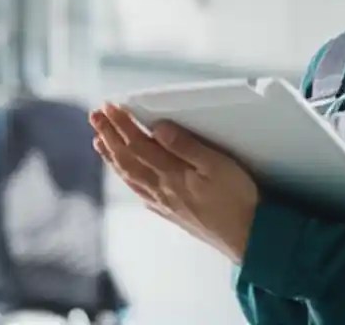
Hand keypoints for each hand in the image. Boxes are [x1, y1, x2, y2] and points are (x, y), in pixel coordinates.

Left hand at [90, 103, 258, 263]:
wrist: (248, 237)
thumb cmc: (238, 199)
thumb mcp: (217, 165)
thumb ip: (186, 146)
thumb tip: (158, 128)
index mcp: (172, 175)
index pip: (138, 144)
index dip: (121, 124)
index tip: (109, 106)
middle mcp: (161, 190)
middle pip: (127, 159)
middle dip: (108, 135)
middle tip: (95, 116)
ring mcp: (164, 203)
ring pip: (129, 177)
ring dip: (112, 157)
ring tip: (99, 141)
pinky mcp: (171, 213)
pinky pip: (140, 192)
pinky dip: (127, 179)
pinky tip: (126, 176)